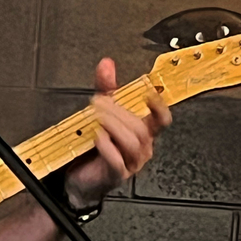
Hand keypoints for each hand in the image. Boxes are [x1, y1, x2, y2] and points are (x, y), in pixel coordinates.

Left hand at [64, 57, 170, 208]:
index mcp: (143, 132)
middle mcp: (142, 147)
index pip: (161, 119)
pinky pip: (117, 160)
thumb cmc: (95, 146)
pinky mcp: (117, 174)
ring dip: (113, 126)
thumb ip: (106, 89)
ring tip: (96, 119)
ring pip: (132, 142)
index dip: (159, 106)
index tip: (149, 93)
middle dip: (119, 112)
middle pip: (141, 128)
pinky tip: (97, 138)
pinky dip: (107, 147)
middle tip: (98, 103)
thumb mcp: (102, 113)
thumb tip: (107, 64)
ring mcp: (131, 162)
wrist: (79, 177)